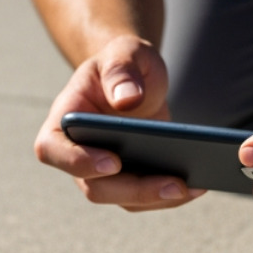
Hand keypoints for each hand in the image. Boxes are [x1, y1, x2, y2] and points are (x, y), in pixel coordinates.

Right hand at [34, 35, 204, 210]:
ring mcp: (101, 173)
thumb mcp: (124, 54)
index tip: (114, 161)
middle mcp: (76, 154)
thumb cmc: (123, 64)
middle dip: (136, 190)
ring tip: (193, 186)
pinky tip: (197, 186)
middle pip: (95, 186)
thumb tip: (128, 99)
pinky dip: (170, 197)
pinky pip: (145, 199)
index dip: (79, 161)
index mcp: (64, 121)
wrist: (135, 80)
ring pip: (123, 199)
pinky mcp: (127, 182)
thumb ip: (121, 69)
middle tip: (174, 184)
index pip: (54, 149)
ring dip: (158, 197)